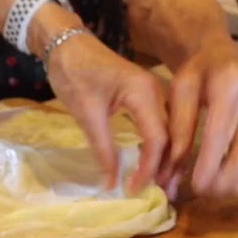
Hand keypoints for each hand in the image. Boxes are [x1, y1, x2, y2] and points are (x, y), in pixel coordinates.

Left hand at [45, 35, 167, 193]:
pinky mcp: (144, 95)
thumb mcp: (87, 113)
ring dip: (166, 158)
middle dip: (167, 167)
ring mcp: (153, 92)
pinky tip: (153, 162)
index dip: (150, 168)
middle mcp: (157, 92)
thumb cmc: (74, 73)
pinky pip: (159, 124)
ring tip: (161, 184)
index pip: (159, 139)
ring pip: (169, 131)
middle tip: (163, 195)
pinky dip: (159, 146)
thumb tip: (113, 183)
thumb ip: (103, 149)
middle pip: (171, 136)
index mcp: (145, 93)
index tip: (137, 189)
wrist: (66, 43)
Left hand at [161, 40, 237, 199]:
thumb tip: (169, 175)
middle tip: (201, 192)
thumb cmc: (196, 73)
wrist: (221, 58)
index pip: (222, 134)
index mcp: (230, 87)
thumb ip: (177, 130)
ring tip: (214, 191)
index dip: (209, 165)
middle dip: (223, 182)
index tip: (194, 186)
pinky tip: (229, 182)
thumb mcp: (179, 91)